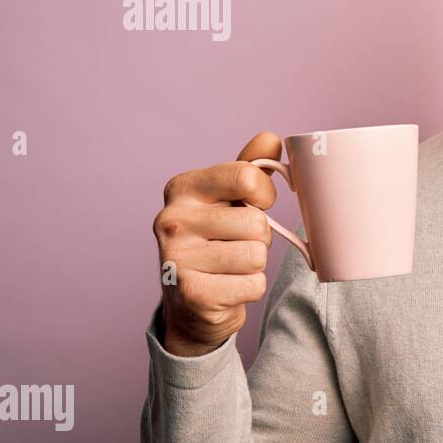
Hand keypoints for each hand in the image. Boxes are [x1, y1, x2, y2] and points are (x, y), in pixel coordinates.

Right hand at [152, 132, 282, 356]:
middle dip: (259, 238)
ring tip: (230, 266)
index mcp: (182, 187)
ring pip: (257, 255)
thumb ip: (250, 168)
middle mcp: (171, 219)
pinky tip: (227, 287)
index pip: (247, 176)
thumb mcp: (229, 199)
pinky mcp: (191, 293)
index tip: (255, 204)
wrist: (191, 304)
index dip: (264, 194)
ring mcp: (177, 257)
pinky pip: (254, 284)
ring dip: (254, 265)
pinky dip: (249, 289)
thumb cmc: (217, 241)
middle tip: (234, 245)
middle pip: (257, 223)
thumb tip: (271, 138)